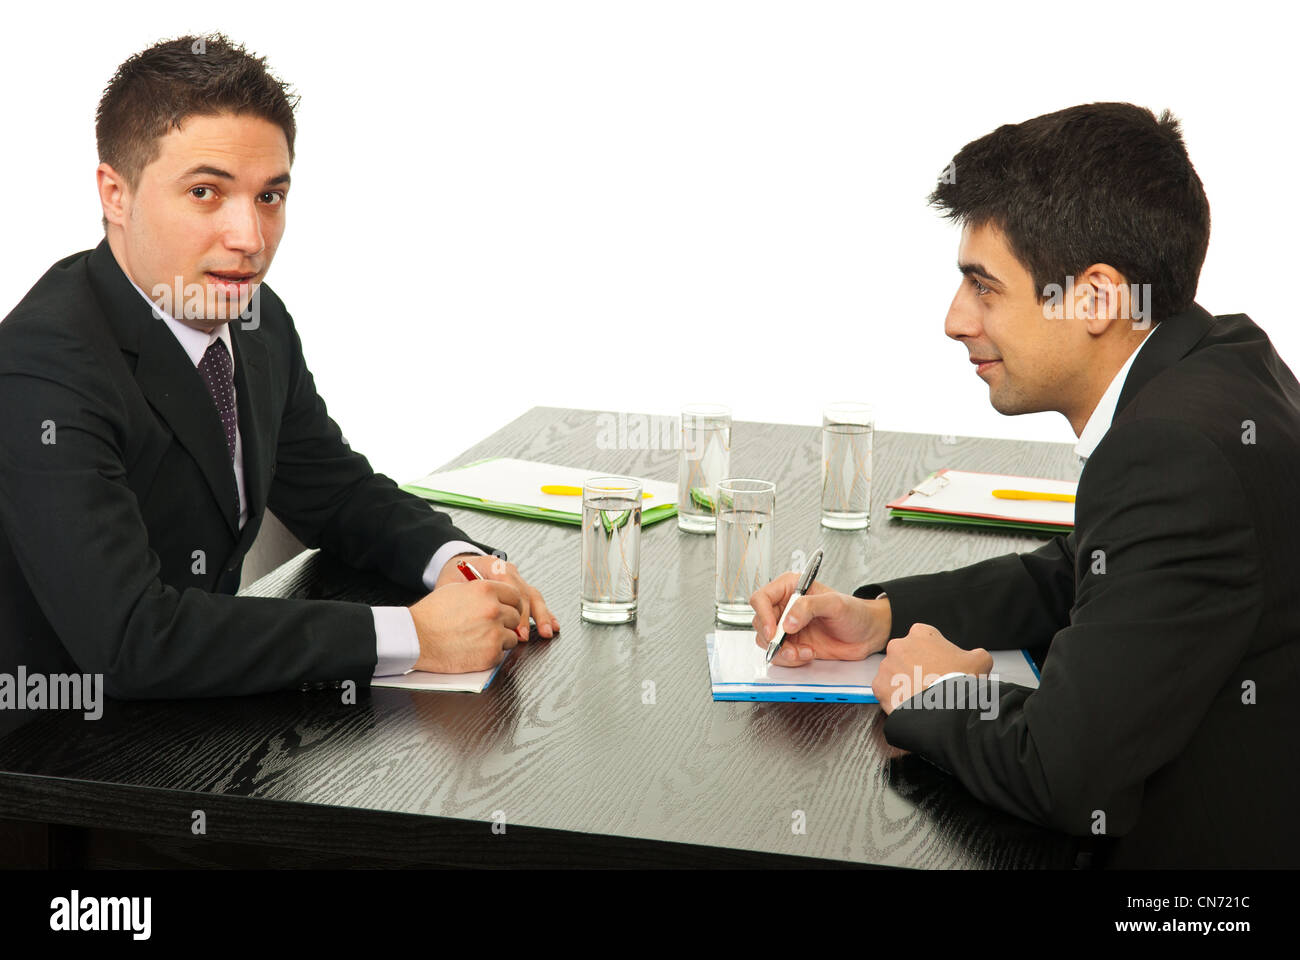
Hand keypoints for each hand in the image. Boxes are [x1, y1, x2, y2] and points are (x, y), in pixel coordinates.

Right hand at [408, 579, 524, 673]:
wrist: (416, 638)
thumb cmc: (431, 615)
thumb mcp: (457, 590)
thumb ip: (483, 591)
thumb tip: (499, 597)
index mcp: (486, 590)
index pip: (515, 595)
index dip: (511, 603)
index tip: (508, 609)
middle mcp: (493, 609)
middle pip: (515, 616)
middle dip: (505, 621)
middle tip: (489, 626)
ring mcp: (494, 632)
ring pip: (512, 636)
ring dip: (501, 638)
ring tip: (479, 638)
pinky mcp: (491, 654)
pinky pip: (503, 653)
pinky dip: (492, 653)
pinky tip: (476, 648)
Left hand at [436, 553, 559, 640]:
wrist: (457, 567)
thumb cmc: (453, 577)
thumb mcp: (450, 584)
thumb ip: (461, 597)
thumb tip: (468, 618)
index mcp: (491, 564)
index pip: (508, 584)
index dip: (513, 607)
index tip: (511, 626)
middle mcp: (507, 570)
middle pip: (524, 591)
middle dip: (526, 615)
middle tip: (523, 635)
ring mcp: (516, 579)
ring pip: (533, 595)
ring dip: (541, 615)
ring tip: (546, 632)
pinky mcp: (519, 589)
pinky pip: (534, 600)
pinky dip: (544, 613)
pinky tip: (552, 625)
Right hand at [749, 572, 890, 666]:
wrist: (868, 634)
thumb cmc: (854, 612)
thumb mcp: (835, 604)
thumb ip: (809, 607)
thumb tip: (787, 622)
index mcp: (790, 588)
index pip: (761, 599)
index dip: (763, 615)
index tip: (773, 631)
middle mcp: (785, 607)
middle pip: (760, 623)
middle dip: (773, 639)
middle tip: (790, 648)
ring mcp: (787, 627)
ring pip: (766, 641)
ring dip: (782, 652)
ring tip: (803, 652)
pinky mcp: (793, 644)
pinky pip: (779, 655)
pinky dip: (790, 659)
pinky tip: (808, 654)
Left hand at [871, 623, 993, 714]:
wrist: (945, 710)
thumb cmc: (960, 683)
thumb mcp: (980, 661)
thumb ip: (977, 653)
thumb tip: (978, 657)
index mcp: (921, 633)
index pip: (924, 639)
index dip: (933, 654)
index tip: (939, 666)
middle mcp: (899, 645)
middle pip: (906, 655)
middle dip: (916, 667)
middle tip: (930, 682)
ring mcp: (886, 666)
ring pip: (894, 673)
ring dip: (904, 681)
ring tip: (920, 695)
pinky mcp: (878, 686)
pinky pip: (885, 690)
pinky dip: (894, 697)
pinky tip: (909, 703)